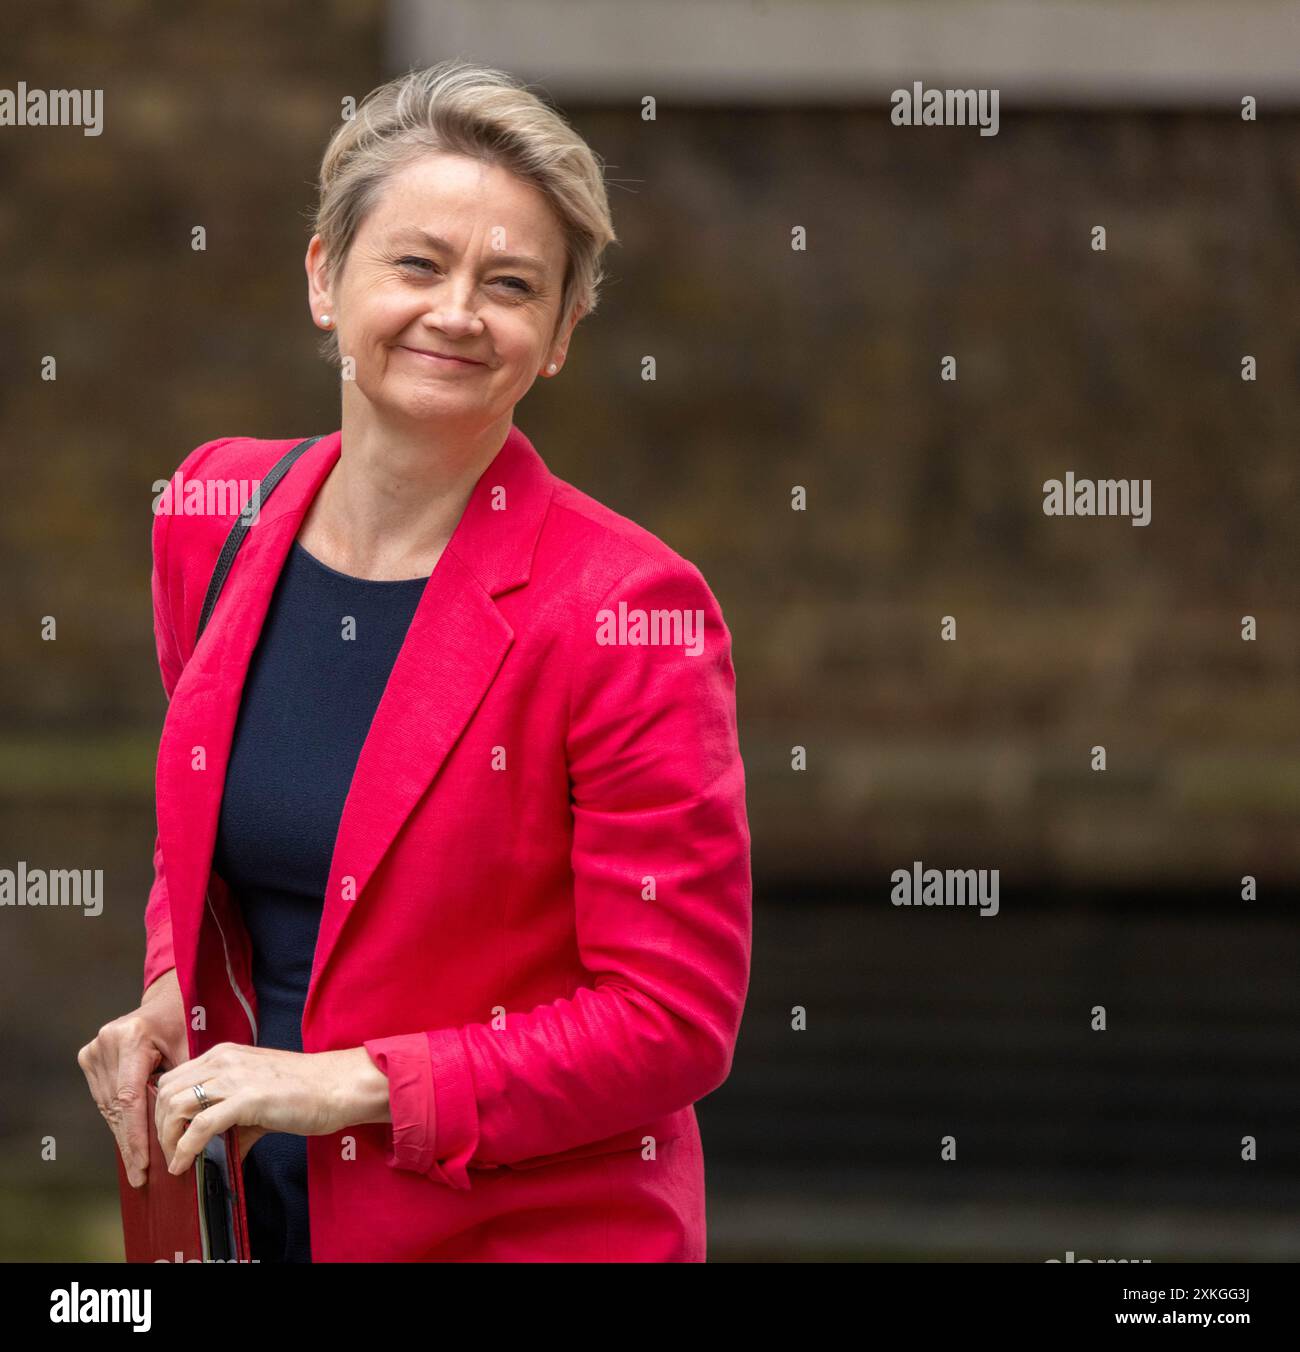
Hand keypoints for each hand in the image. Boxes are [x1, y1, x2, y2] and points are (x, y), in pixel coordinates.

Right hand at [78, 968, 188, 1187]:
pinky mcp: (89, 1057)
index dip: (136, 1135)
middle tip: (141, 1174)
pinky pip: (105, 1098)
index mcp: (132, 1038)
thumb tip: (188, 1128)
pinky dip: (119, 1119)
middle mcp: (107, 1043)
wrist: (167, 1001)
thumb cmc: (185, 1022)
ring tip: (137, 1164)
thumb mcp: (191, 1048)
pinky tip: (130, 1140)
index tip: (143, 1164)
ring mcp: (94, 1049)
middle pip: (117, 1106)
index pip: (130, 1098)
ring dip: (123, 1134)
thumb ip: (185, 1084)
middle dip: (130, 1142)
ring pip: (108, 1106)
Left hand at [154, 1043, 370, 1175]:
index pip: (174, 1078)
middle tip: (169, 1150)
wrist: (337, 1086)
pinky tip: (184, 1163)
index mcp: (225, 1054)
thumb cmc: (306, 1090)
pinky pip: (200, 1125)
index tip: (167, 1134)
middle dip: (159, 1126)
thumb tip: (212, 1148)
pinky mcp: (247, 1098)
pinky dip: (184, 1148)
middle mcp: (224, 1060)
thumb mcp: (258, 1095)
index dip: (162, 1110)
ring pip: (176, 1106)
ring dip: (168, 1138)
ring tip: (175, 1159)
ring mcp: (234, 1077)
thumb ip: (231, 1116)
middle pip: (167, 1092)